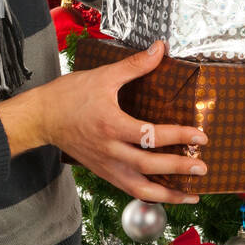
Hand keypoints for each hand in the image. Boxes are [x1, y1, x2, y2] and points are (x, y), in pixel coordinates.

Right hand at [38, 39, 207, 203]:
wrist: (41, 118)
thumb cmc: (69, 96)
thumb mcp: (103, 76)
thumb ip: (135, 65)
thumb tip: (160, 49)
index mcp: (111, 125)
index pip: (151, 136)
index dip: (178, 136)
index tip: (200, 136)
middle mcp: (110, 151)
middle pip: (149, 166)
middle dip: (179, 169)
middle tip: (202, 167)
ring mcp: (106, 166)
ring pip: (140, 189)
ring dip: (168, 194)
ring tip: (192, 194)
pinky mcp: (103, 172)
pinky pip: (130, 190)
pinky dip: (151, 195)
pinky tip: (166, 193)